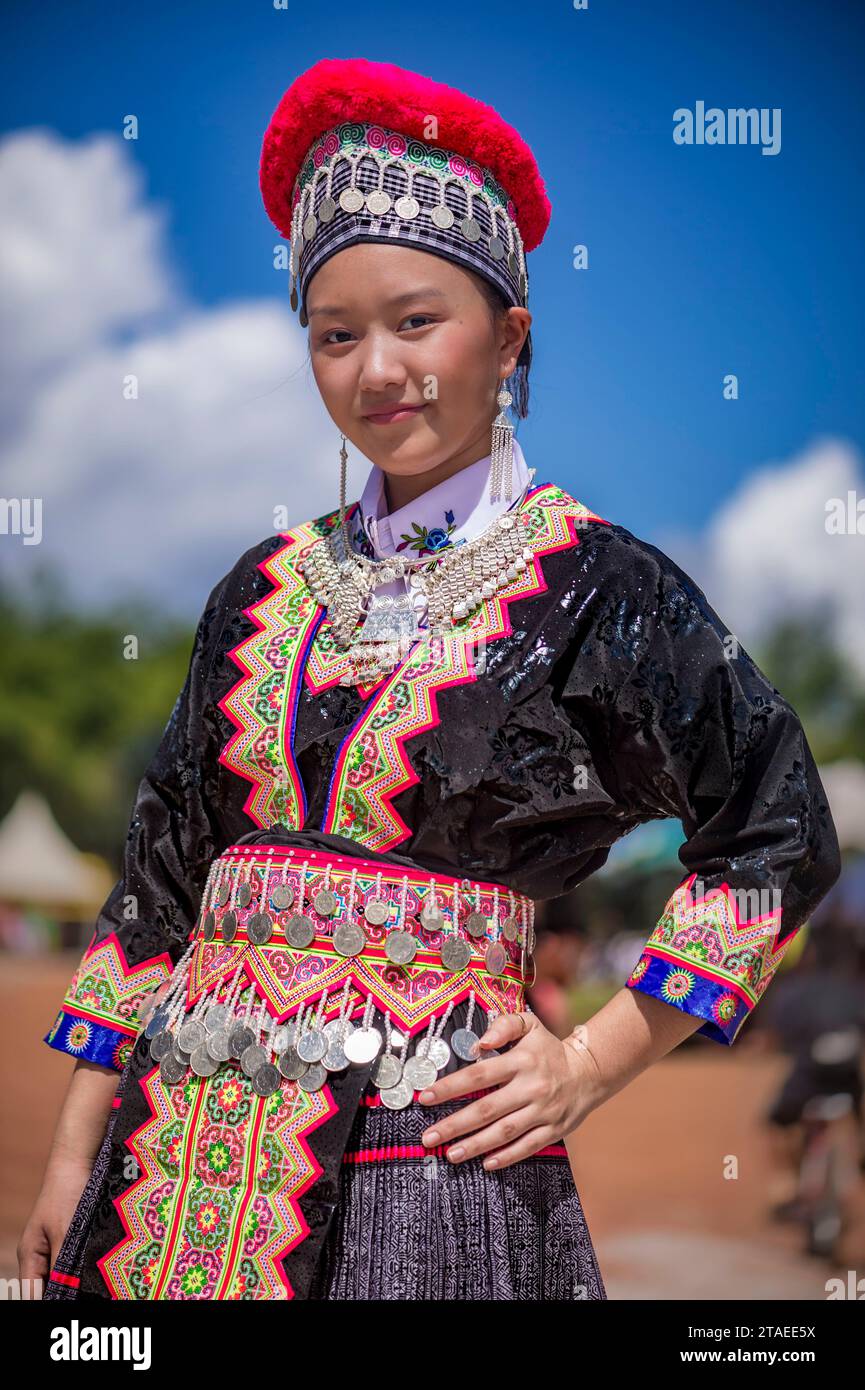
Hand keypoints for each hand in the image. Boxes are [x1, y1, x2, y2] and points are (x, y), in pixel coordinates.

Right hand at [17, 1157, 92, 1296]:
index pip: (32, 1293)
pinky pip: (75, 1262)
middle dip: (66, 1294)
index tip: (70, 1304)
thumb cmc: (68, 1191)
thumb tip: (65, 1294)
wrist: (79, 1159)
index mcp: (30, 1256)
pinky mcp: (73, 1238)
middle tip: (91, 1297)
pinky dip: (85, 1269)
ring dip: (77, 1282)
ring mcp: (56, 1247)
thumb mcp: (66, 1232)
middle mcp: (41, 1255)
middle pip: (48, 1288)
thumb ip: (63, 1266)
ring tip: (96, 1289)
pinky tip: (99, 1272)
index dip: (51, 1302)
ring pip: (65, 1276)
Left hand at [418, 1011, 604, 1170]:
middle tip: (428, 1137)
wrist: (589, 1072)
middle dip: (455, 1125)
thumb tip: (481, 1042)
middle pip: (487, 1109)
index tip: (425, 1097)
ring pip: (504, 1132)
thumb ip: (505, 1025)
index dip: (450, 1087)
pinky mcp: (554, 1130)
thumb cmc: (549, 1049)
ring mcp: (543, 1111)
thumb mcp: (530, 1026)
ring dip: (475, 1145)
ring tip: (450, 1154)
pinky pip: (527, 1147)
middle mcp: (531, 1088)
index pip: (479, 1074)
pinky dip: (507, 1157)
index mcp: (521, 1061)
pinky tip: (486, 1164)